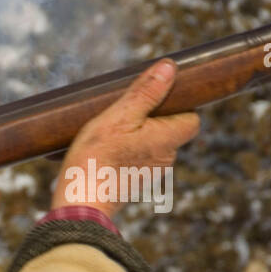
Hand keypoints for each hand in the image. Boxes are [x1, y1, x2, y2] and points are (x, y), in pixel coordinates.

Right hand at [53, 58, 200, 217]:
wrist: (79, 203)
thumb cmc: (97, 158)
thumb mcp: (119, 116)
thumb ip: (146, 92)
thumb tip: (170, 68)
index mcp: (168, 139)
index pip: (192, 119)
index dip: (177, 107)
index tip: (154, 101)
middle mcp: (165, 159)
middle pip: (168, 131)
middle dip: (149, 121)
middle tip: (121, 115)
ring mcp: (149, 175)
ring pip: (150, 146)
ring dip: (133, 138)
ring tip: (106, 136)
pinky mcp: (132, 186)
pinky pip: (135, 162)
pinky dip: (122, 155)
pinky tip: (100, 154)